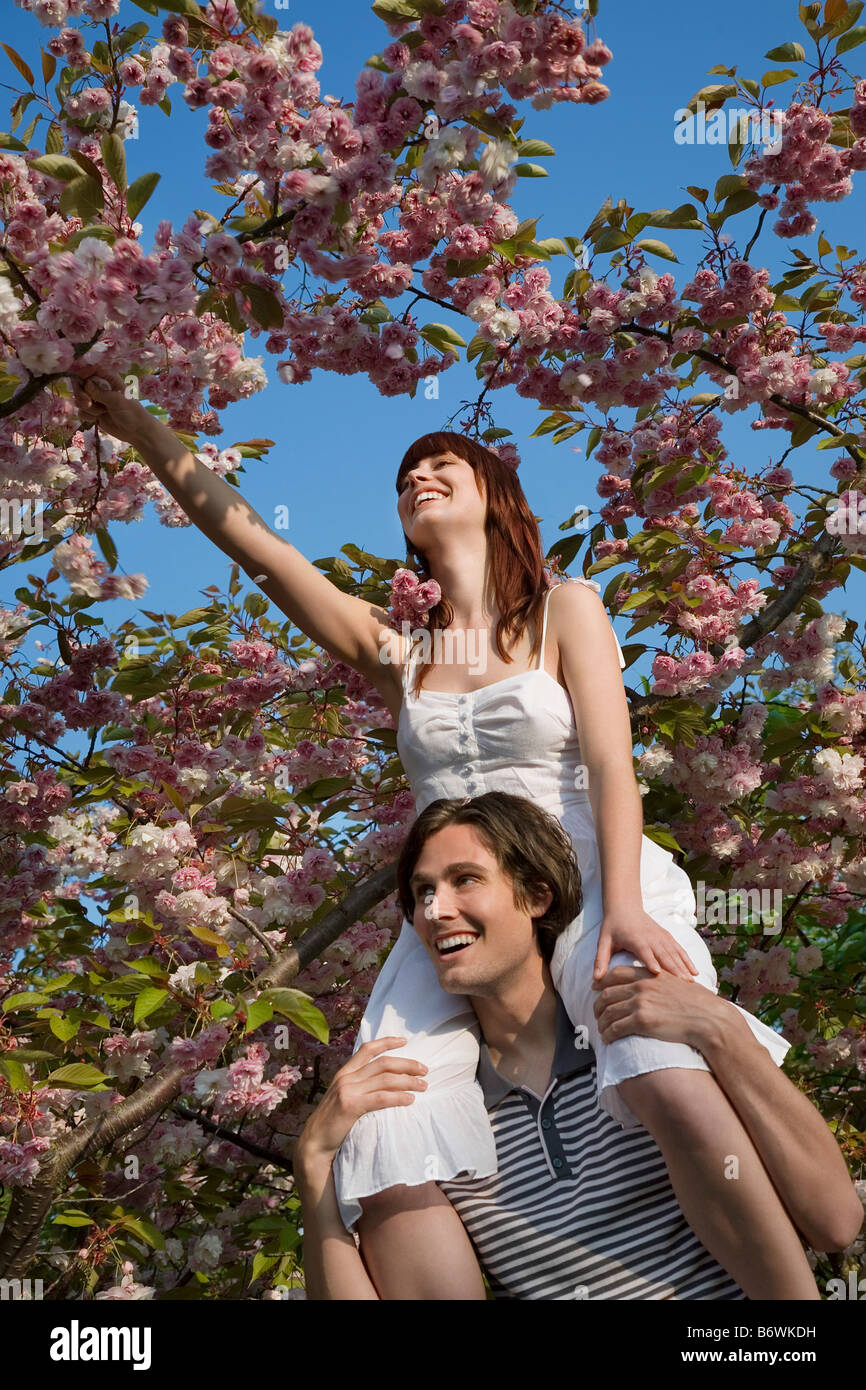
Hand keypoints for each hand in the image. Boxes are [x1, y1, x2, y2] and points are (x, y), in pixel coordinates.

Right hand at [69, 366, 154, 446]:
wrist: (136, 432)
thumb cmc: (131, 412)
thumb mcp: (116, 400)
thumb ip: (99, 392)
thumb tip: (85, 383)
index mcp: (110, 379)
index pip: (92, 370)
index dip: (83, 373)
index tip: (78, 380)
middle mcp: (101, 387)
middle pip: (81, 384)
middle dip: (81, 394)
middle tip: (88, 403)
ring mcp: (97, 400)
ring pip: (80, 399)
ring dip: (88, 408)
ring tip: (101, 413)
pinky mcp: (94, 412)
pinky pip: (82, 411)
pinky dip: (87, 416)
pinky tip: (97, 420)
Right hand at [294, 1037, 427, 1171]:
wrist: (315, 1142)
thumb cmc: (333, 1122)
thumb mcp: (343, 1097)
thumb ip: (358, 1086)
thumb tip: (385, 1081)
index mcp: (344, 1073)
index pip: (367, 1049)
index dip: (387, 1042)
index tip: (405, 1041)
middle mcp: (346, 1077)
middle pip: (383, 1063)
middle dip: (407, 1064)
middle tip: (424, 1070)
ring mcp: (347, 1090)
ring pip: (385, 1079)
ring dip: (408, 1081)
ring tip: (423, 1086)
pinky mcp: (351, 1105)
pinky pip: (381, 1098)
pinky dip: (398, 1097)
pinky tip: (410, 1100)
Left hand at [592, 906, 698, 981]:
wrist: (625, 907)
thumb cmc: (613, 927)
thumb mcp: (603, 942)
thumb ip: (600, 960)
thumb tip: (595, 979)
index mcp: (635, 938)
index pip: (644, 951)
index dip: (651, 961)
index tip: (658, 974)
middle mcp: (651, 937)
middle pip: (664, 954)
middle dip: (674, 969)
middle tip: (683, 985)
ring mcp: (661, 936)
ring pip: (675, 952)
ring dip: (684, 966)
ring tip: (692, 982)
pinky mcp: (667, 936)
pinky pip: (679, 949)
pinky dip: (687, 960)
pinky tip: (694, 971)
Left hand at [593, 963, 727, 1050]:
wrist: (707, 1017)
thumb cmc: (697, 1002)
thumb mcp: (675, 982)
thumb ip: (659, 980)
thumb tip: (654, 984)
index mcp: (648, 974)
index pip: (616, 974)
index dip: (603, 981)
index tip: (596, 988)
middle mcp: (640, 986)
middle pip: (607, 993)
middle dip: (598, 1004)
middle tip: (596, 1013)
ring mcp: (640, 1003)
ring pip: (608, 1012)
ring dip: (601, 1022)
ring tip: (601, 1029)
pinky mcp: (641, 1021)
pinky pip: (615, 1028)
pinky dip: (607, 1034)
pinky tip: (607, 1039)